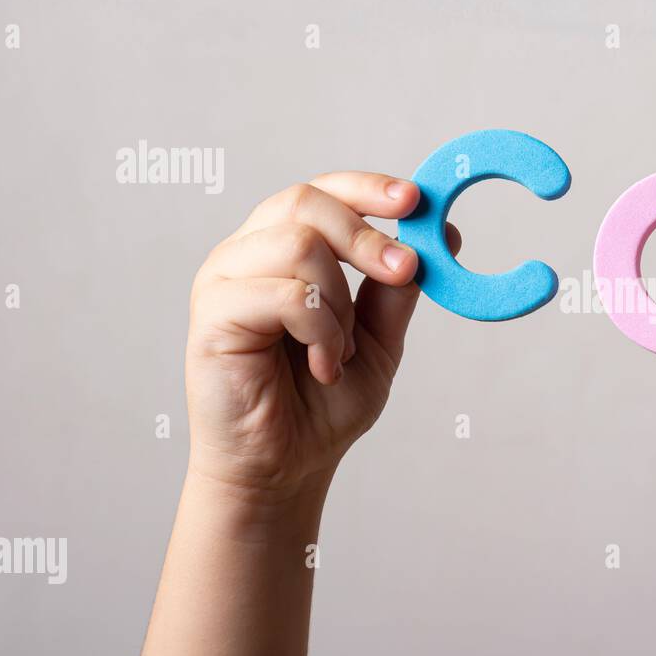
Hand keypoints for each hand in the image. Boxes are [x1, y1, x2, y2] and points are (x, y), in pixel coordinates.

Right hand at [184, 172, 457, 507]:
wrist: (286, 466)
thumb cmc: (322, 403)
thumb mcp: (380, 340)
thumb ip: (399, 290)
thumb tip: (445, 235)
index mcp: (283, 250)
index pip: (321, 192)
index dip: (367, 188)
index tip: (416, 200)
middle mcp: (247, 255)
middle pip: (304, 201)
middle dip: (365, 235)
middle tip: (405, 272)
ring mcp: (223, 281)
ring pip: (297, 245)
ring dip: (340, 303)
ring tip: (343, 352)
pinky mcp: (211, 316)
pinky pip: (284, 294)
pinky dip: (321, 330)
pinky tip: (324, 367)